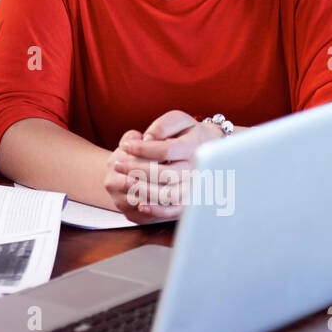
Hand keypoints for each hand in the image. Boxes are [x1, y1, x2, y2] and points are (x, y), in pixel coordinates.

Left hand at [102, 111, 223, 222]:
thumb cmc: (189, 133)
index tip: (125, 146)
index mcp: (195, 147)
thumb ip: (163, 126)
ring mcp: (197, 187)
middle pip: (165, 174)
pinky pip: (177, 211)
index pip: (165, 150)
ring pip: (170, 195)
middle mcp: (198, 169)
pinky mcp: (194, 202)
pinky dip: (158, 211)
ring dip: (145, 191)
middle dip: (137, 170)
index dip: (141, 149)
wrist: (213, 150)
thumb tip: (147, 138)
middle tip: (118, 165)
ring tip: (126, 181)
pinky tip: (141, 206)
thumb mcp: (179, 120)